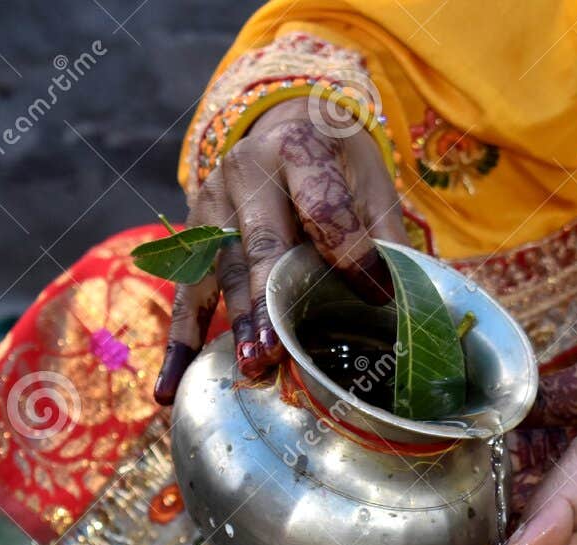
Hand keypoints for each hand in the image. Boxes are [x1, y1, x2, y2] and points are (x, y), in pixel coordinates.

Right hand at [153, 99, 406, 402]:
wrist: (286, 125)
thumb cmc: (337, 164)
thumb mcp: (370, 182)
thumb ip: (384, 236)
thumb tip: (408, 303)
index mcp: (298, 148)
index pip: (323, 207)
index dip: (350, 252)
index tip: (376, 295)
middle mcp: (246, 170)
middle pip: (262, 245)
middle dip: (270, 301)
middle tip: (278, 349)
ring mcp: (212, 203)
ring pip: (225, 272)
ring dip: (238, 324)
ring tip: (253, 365)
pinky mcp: (195, 235)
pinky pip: (187, 294)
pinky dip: (180, 343)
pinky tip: (169, 387)